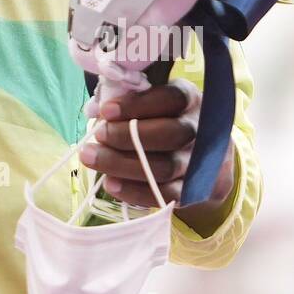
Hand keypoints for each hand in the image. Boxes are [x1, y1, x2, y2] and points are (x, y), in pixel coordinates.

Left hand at [77, 79, 235, 229]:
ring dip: (123, 164)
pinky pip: (166, 195)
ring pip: (166, 167)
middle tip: (98, 136)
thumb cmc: (161, 120)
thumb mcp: (151, 102)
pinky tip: (110, 184)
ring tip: (92, 158)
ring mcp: (201, 163)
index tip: (106, 110)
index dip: (138, 104)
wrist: (197, 159)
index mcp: (190, 100)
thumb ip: (130, 102)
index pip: (171, 98)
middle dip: (128, 136)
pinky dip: (135, 191)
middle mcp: (201, 130)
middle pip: (170, 134)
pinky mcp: (195, 191)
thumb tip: (100, 114)